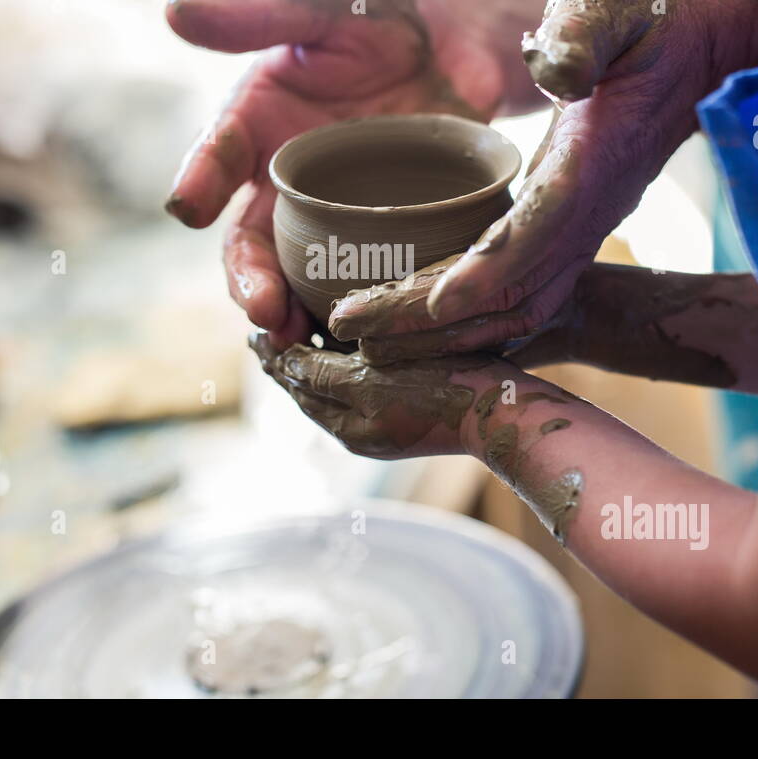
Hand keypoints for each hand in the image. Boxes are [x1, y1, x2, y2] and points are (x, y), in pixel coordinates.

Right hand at [165, 0, 503, 347]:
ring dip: (294, 309)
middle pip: (251, 237)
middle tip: (260, 308)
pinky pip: (363, 276)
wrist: (463, 39)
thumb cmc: (383, 10)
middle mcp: (285, 178)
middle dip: (248, 275)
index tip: (188, 206)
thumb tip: (174, 11)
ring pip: (300, 272)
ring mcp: (335, 213)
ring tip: (300, 338)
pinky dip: (357, 308)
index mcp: (257, 121)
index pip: (217, 155)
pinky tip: (365, 339)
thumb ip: (260, 10)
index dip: (199, 181)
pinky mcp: (384, 233)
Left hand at [250, 333, 513, 459]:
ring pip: (337, 386)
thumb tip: (282, 364)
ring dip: (316, 359)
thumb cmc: (437, 393)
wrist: (501, 412)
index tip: (256, 328)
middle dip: (290, 359)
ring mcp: (387, 422)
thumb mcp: (368, 382)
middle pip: (312, 388)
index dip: (274, 356)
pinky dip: (346, 362)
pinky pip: (365, 383)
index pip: (296, 385)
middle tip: (268, 328)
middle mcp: (360, 430)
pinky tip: (353, 341)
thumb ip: (321, 374)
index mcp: (344, 426)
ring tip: (301, 331)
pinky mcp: (412, 409)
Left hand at [329, 0, 757, 355]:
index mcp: (592, 163)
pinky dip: (462, 312)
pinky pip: (514, 289)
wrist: (703, 47)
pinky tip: (408, 314)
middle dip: (433, 317)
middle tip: (349, 325)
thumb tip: (552, 67)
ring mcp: (578, 226)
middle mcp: (586, 211)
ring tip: (364, 334)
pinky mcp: (565, 227)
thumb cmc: (651, 15)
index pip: (536, 231)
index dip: (483, 271)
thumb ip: (586, 28)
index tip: (426, 301)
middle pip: (511, 290)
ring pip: (513, 304)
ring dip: (442, 329)